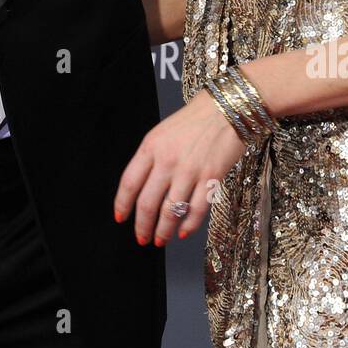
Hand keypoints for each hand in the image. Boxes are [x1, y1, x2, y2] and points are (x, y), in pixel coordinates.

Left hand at [113, 88, 246, 244]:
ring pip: (171, 211)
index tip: (120, 217)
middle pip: (148, 202)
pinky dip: (189, 225)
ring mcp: (189, 170)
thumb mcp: (162, 132)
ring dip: (163, 231)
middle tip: (141, 238)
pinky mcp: (211, 177)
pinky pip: (197, 210)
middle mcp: (167, 160)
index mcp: (151, 146)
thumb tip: (142, 188)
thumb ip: (151, 158)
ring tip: (160, 240)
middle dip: (142, 225)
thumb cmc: (194, 119)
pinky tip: (183, 232)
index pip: (129, 182)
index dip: (122, 204)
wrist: (226, 108)